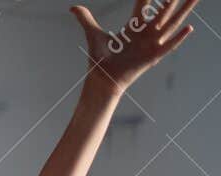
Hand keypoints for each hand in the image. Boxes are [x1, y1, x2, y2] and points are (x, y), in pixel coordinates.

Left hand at [74, 2, 197, 91]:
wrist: (101, 80)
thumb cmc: (100, 60)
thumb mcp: (93, 34)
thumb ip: (86, 19)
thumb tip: (73, 7)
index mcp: (134, 28)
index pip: (144, 7)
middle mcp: (146, 35)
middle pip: (163, 13)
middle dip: (173, 0)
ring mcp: (151, 45)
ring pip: (171, 24)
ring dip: (183, 11)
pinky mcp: (152, 57)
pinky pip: (168, 46)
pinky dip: (178, 38)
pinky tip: (190, 28)